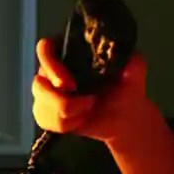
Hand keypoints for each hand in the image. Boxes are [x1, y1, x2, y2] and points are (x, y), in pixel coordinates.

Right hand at [31, 36, 151, 144]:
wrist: (124, 116)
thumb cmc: (126, 88)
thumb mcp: (134, 71)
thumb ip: (132, 61)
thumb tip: (124, 56)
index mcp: (69, 51)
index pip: (45, 49)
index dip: (51, 65)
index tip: (70, 83)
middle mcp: (53, 69)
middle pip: (39, 83)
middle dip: (60, 100)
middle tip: (88, 103)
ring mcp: (47, 91)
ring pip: (41, 105)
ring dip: (66, 115)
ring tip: (88, 111)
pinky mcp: (47, 111)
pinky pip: (44, 120)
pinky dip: (64, 125)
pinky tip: (79, 121)